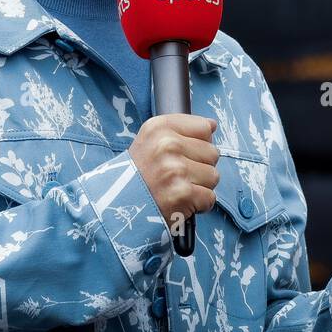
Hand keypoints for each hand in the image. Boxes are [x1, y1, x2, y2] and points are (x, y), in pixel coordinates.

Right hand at [129, 114, 219, 234]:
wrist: (118, 205)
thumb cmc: (139, 175)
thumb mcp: (150, 141)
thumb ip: (181, 130)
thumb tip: (212, 125)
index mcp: (159, 128)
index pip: (205, 128)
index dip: (198, 144)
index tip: (182, 154)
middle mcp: (167, 145)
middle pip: (212, 153)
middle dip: (200, 167)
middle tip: (177, 176)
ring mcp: (175, 169)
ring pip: (213, 176)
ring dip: (200, 186)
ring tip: (177, 188)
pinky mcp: (182, 194)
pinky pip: (210, 197)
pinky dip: (199, 205)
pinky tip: (181, 202)